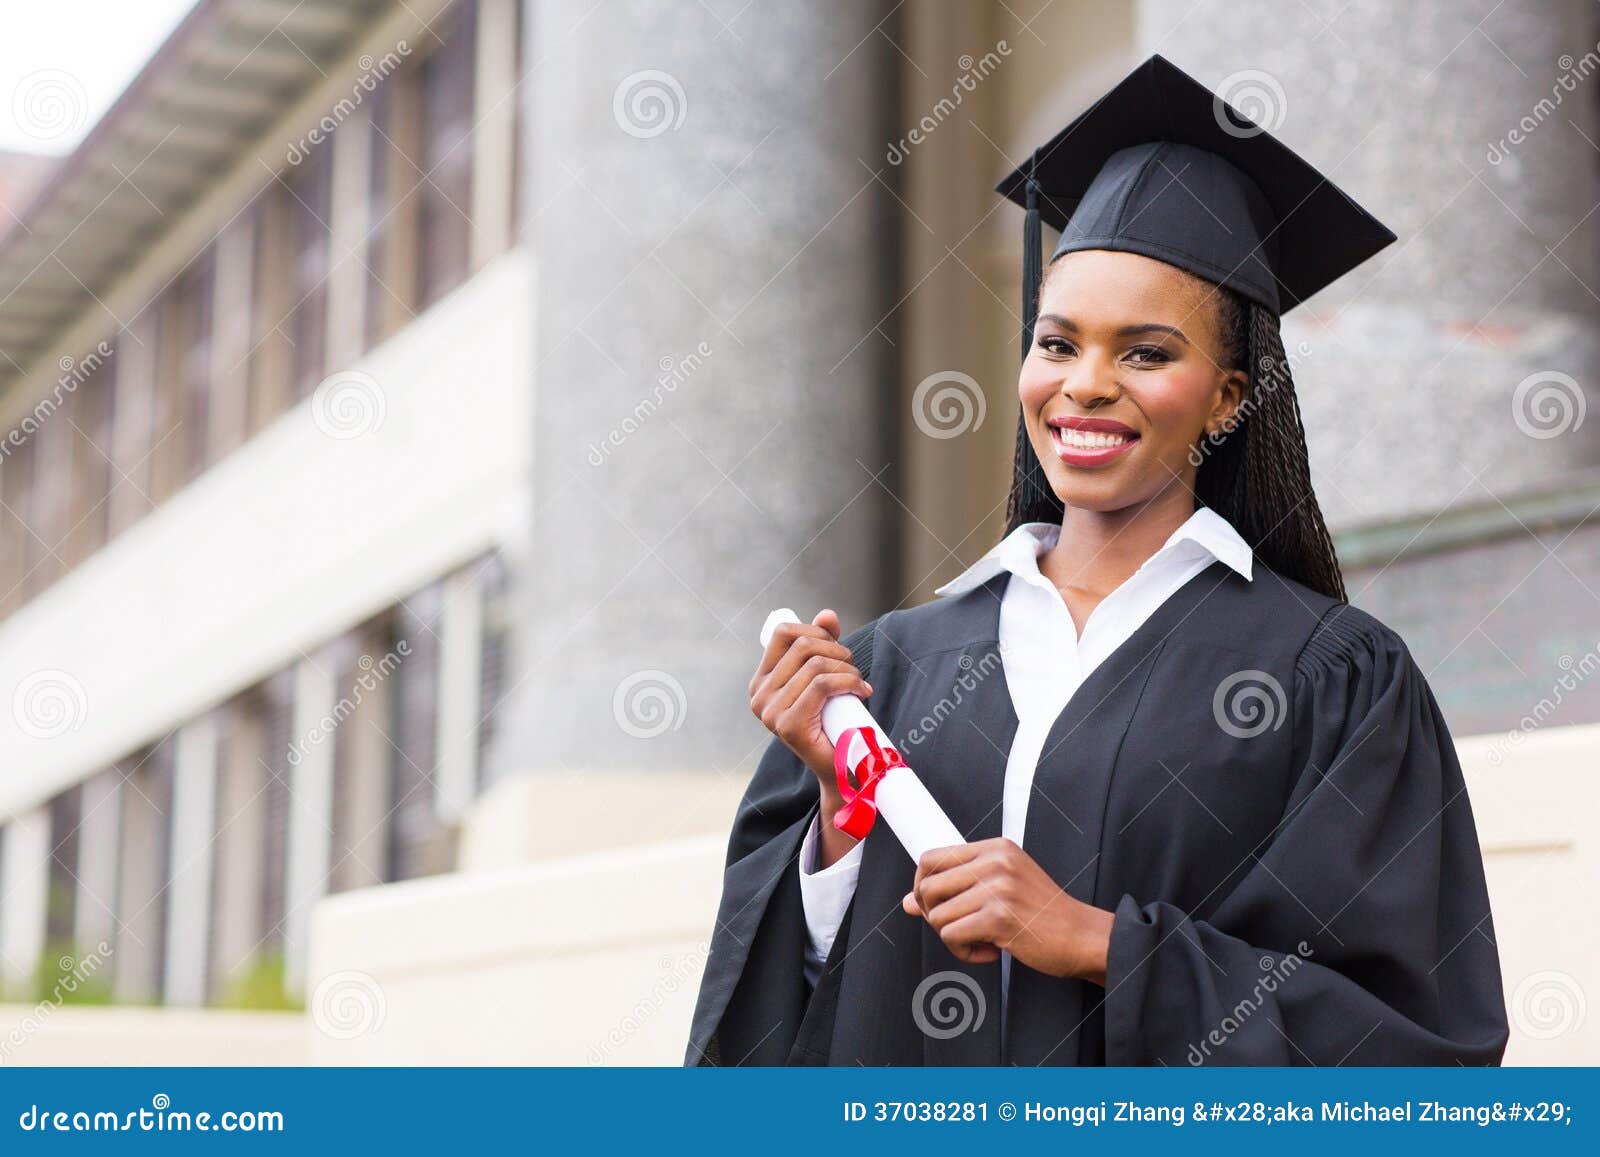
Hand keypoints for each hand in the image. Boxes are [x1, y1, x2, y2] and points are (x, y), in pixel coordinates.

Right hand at [749, 609, 871, 868]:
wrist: (842, 769)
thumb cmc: (834, 721)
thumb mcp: (826, 675)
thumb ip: (822, 644)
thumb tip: (827, 614)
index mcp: (762, 681)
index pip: (783, 632)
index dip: (815, 630)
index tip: (836, 647)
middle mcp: (759, 696)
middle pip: (803, 644)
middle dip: (837, 650)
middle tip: (853, 670)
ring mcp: (770, 712)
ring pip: (816, 664)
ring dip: (847, 669)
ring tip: (858, 684)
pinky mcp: (788, 725)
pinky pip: (822, 684)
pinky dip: (848, 682)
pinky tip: (861, 691)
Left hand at [901, 838, 1114, 983]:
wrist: (1083, 936)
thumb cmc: (1043, 914)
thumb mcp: (1001, 888)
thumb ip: (956, 890)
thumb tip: (909, 902)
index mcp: (994, 848)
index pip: (930, 858)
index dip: (922, 886)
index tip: (935, 905)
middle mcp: (994, 862)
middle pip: (926, 886)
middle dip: (933, 915)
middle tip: (958, 927)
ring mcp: (997, 888)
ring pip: (936, 916)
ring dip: (953, 938)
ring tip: (980, 939)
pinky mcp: (999, 917)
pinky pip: (952, 936)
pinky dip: (964, 952)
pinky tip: (990, 950)